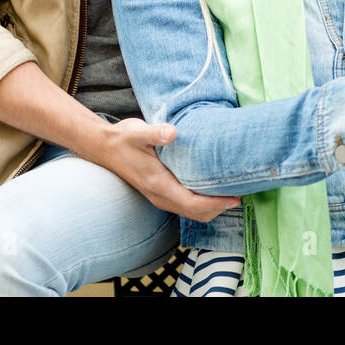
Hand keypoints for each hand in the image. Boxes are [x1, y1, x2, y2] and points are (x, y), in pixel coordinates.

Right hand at [94, 119, 239, 222]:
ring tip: (231, 193)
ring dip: (211, 207)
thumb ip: (156, 132)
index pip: (192, 203)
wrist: (103, 146)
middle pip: (195, 212)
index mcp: (157, 184)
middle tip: (241, 193)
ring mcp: (158, 196)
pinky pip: (184, 205)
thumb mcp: (138, 132)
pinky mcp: (159, 192)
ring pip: (190, 211)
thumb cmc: (123, 139)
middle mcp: (159, 195)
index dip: (215, 203)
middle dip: (219, 207)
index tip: (235, 197)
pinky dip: (201, 203)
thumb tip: (172, 132)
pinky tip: (212, 188)